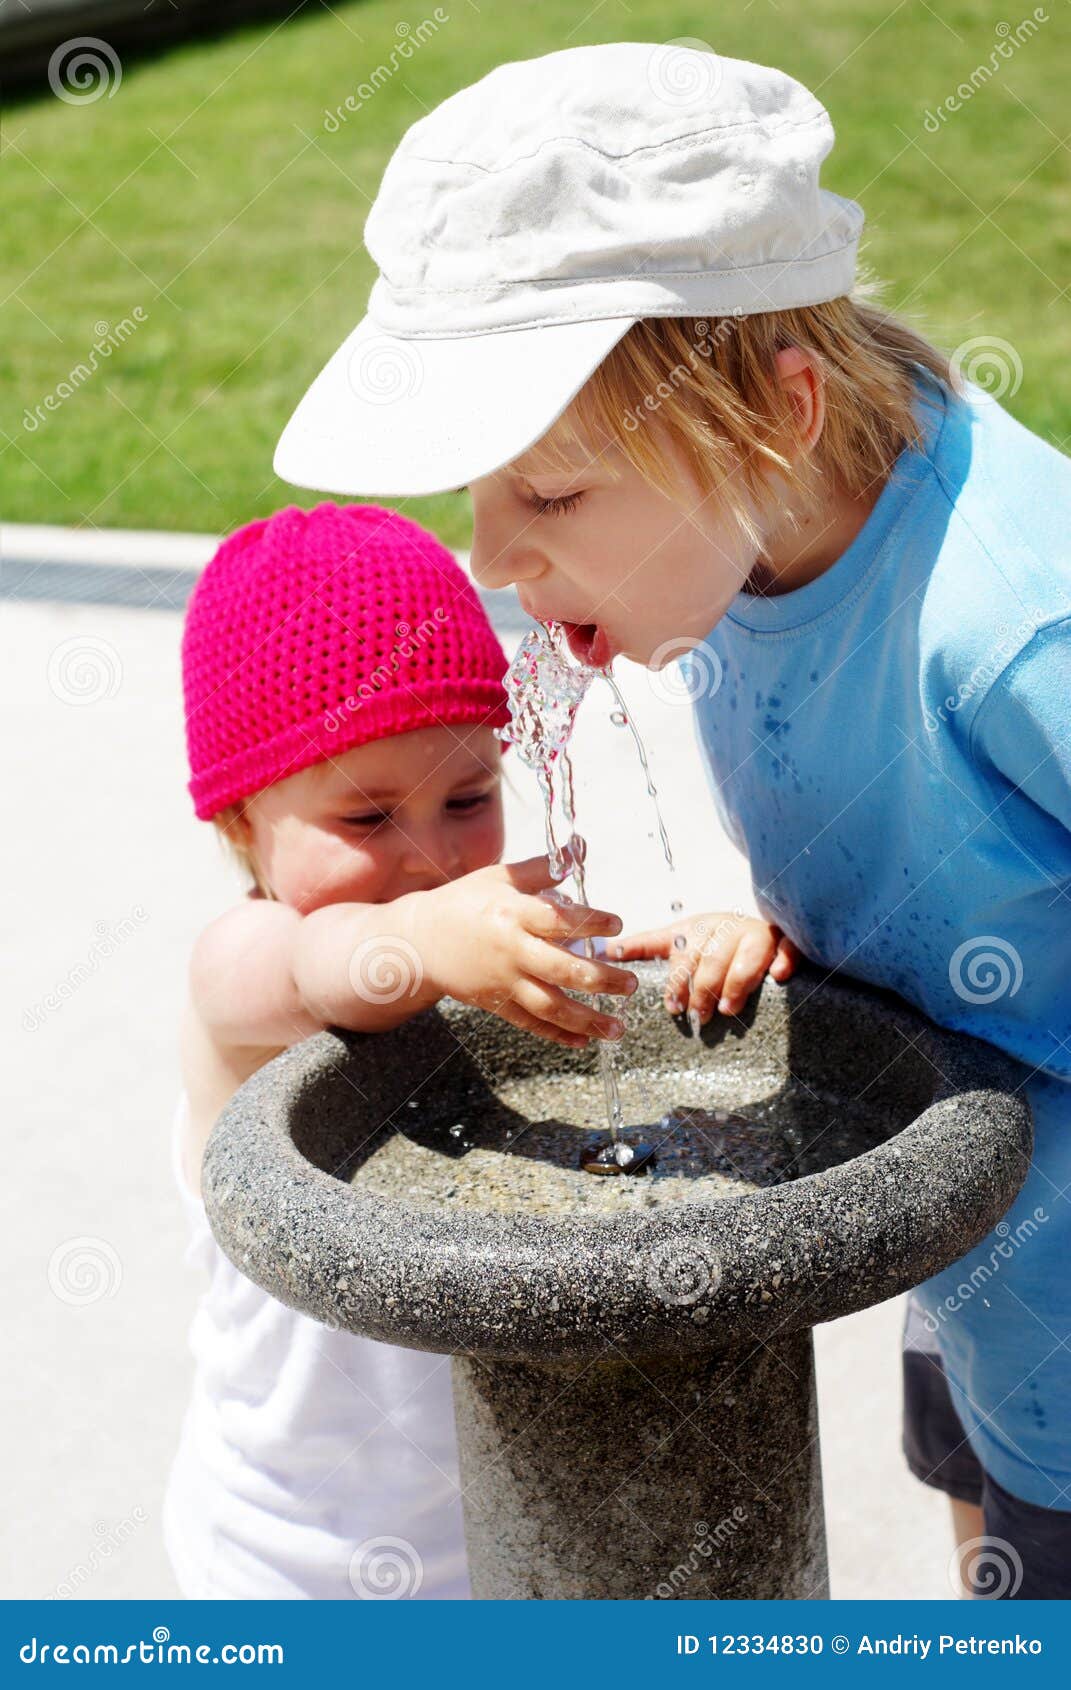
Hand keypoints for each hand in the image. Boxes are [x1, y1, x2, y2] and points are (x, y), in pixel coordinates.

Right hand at [417, 855, 637, 1047]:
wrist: (421, 940)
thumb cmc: (465, 902)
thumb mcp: (499, 877)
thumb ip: (542, 868)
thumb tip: (579, 849)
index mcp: (512, 914)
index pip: (558, 920)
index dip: (591, 922)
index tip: (617, 924)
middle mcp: (510, 951)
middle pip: (562, 970)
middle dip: (602, 980)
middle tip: (632, 984)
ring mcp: (503, 982)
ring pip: (551, 1007)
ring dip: (588, 1021)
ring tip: (618, 1028)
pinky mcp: (496, 1004)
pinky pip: (531, 1024)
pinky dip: (559, 1036)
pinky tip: (585, 1041)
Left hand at [612, 910, 798, 1023]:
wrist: (760, 923)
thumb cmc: (714, 938)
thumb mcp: (680, 937)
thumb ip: (647, 944)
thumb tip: (608, 951)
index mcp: (700, 928)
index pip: (685, 953)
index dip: (677, 980)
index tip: (671, 1007)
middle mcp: (728, 927)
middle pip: (713, 957)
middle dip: (703, 987)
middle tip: (697, 1016)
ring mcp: (758, 933)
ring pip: (748, 953)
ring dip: (737, 980)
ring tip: (727, 1008)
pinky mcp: (786, 940)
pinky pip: (789, 946)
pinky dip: (784, 958)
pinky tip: (778, 976)